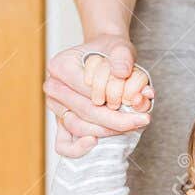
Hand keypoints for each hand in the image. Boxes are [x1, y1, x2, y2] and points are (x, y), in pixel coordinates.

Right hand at [44, 35, 153, 158]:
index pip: (89, 92)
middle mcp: (53, 86)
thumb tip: (122, 72)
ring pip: (79, 127)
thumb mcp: (120, 47)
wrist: (99, 57)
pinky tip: (96, 143)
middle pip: (85, 112)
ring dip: (106, 131)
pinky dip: (79, 148)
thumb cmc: (108, 52)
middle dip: (115, 120)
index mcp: (60, 66)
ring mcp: (54, 106)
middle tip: (141, 121)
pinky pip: (64, 143)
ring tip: (131, 126)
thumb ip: (123, 56)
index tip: (139, 106)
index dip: (115, 101)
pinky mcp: (59, 120)